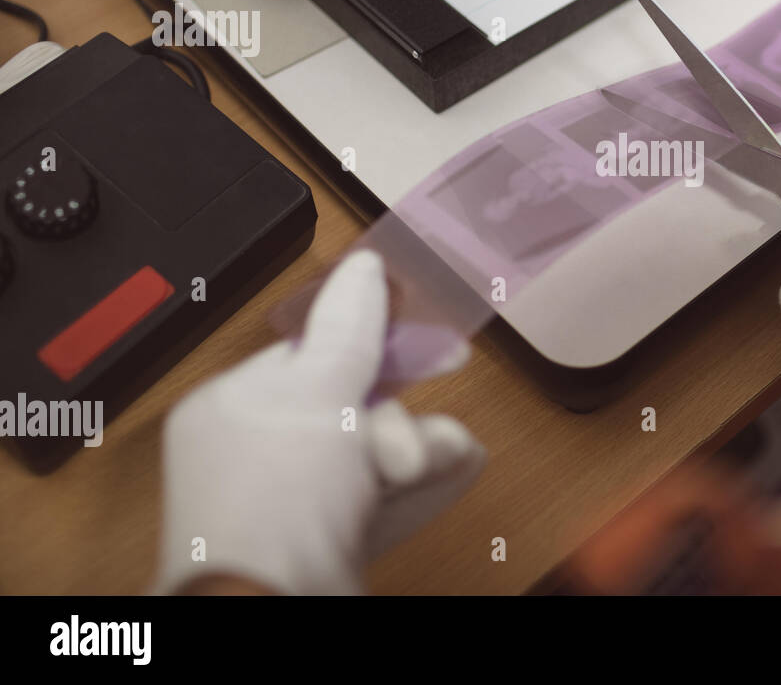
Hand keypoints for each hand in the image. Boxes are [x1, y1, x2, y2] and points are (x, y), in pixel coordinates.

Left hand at [155, 250, 484, 594]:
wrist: (277, 610)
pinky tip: (451, 473)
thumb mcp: (320, 395)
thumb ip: (349, 329)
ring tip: (425, 464)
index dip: (370, 338)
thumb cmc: (274, 506)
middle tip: (431, 395)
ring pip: (374, 451)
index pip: (309, 351)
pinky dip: (416, 485)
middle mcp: (257, 454)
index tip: (422, 326)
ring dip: (416, 446)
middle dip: (397, 409)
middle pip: (353, 402)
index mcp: (231, 406)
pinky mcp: (328, 541)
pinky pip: (382, 495)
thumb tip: (363, 268)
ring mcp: (293, 502)